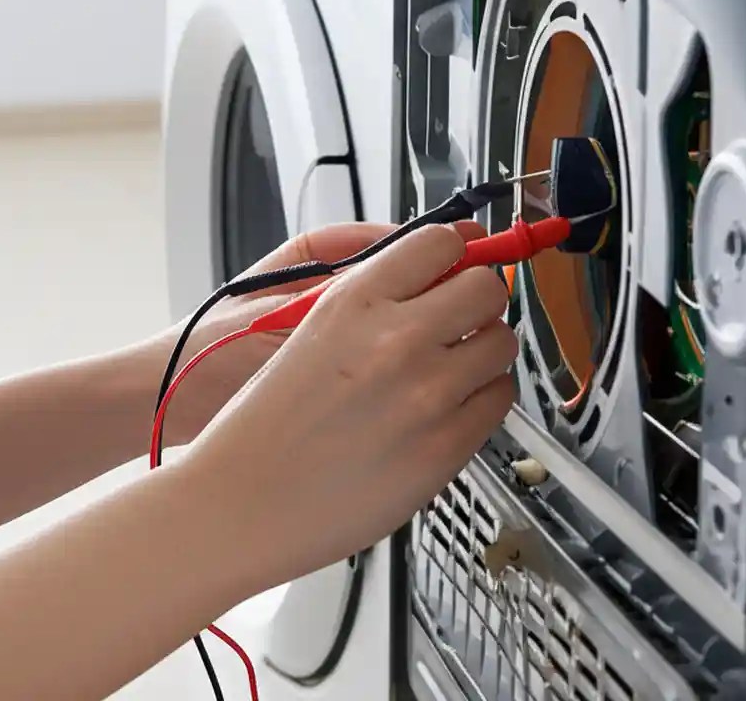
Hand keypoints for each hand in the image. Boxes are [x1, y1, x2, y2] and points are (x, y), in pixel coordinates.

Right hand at [159, 221, 485, 446]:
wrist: (243, 503)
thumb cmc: (262, 426)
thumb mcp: (304, 331)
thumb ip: (370, 297)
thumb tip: (436, 267)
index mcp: (353, 302)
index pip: (440, 242)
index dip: (453, 253)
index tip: (456, 265)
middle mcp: (395, 341)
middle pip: (484, 288)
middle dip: (476, 300)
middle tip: (461, 318)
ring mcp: (427, 395)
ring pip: (501, 342)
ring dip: (483, 350)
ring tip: (453, 369)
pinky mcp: (447, 446)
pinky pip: (499, 399)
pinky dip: (482, 398)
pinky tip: (449, 408)